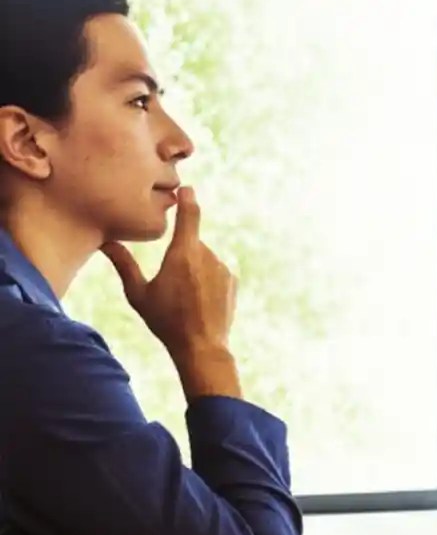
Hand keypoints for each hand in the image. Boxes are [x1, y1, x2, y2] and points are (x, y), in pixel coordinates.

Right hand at [102, 187, 242, 399]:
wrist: (202, 346)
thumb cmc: (166, 321)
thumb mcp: (138, 293)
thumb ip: (123, 265)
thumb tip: (106, 243)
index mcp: (183, 253)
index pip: (189, 215)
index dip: (187, 200)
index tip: (187, 188)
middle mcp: (207, 256)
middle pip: (191, 244)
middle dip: (181, 256)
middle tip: (170, 285)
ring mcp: (223, 268)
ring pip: (204, 260)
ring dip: (194, 270)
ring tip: (185, 299)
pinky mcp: (233, 281)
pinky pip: (216, 273)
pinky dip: (207, 281)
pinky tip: (199, 303)